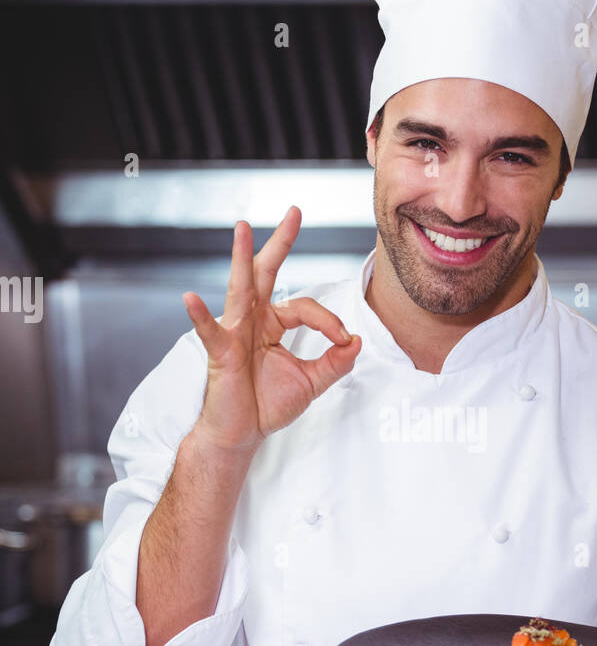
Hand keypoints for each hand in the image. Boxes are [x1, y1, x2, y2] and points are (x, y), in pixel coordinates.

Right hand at [182, 207, 360, 452]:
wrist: (242, 434)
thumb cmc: (268, 405)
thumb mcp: (311, 383)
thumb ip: (335, 362)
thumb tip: (356, 341)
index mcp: (273, 324)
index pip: (306, 307)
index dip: (329, 321)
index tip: (344, 340)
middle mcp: (253, 320)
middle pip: (268, 274)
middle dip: (281, 243)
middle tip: (295, 212)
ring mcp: (234, 333)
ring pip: (240, 289)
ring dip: (242, 258)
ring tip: (242, 229)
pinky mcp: (220, 353)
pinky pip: (210, 331)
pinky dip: (201, 316)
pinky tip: (190, 299)